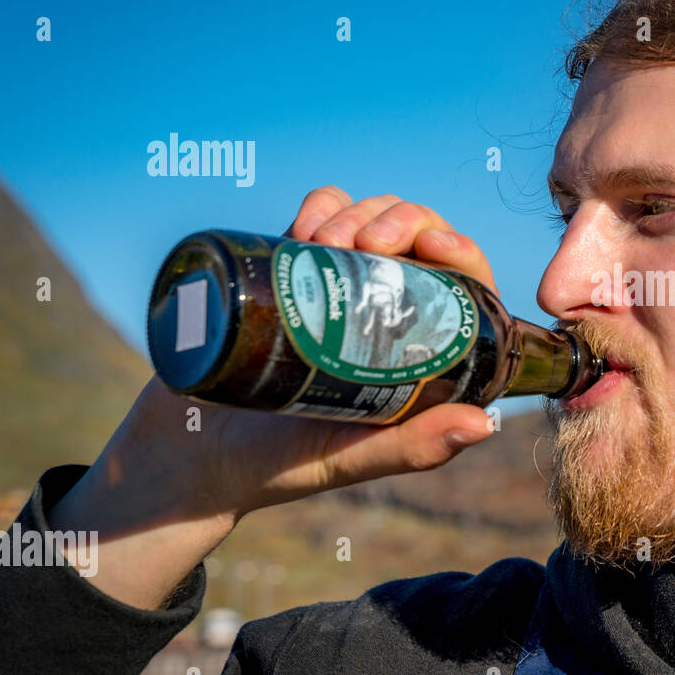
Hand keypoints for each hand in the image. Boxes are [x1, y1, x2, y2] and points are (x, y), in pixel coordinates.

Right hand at [49, 189, 501, 608]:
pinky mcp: (299, 268)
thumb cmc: (276, 467)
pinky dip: (323, 206)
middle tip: (364, 243)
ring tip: (325, 241)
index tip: (430, 246)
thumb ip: (414, 448)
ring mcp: (346, 288)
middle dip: (402, 221)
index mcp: (422, 356)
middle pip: (422, 240)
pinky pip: (326, 215)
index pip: (465, 288)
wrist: (187, 452)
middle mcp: (392, 316)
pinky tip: (303, 230)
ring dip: (359, 212)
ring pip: (377, 218)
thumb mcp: (350, 458)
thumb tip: (488, 423)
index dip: (460, 252)